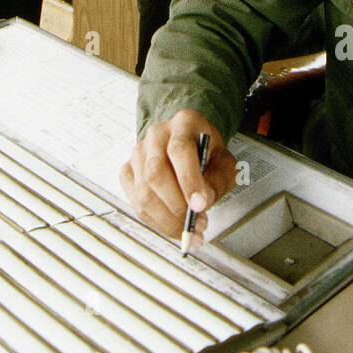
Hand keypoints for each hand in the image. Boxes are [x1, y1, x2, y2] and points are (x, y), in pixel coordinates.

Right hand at [119, 109, 235, 244]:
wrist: (189, 145)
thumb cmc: (207, 153)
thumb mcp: (224, 162)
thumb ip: (218, 180)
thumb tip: (201, 203)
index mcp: (183, 123)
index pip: (180, 150)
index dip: (189, 180)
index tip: (200, 206)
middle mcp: (156, 135)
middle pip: (156, 172)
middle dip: (177, 206)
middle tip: (197, 223)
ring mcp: (138, 152)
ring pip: (144, 192)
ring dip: (168, 219)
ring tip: (189, 229)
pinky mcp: (128, 171)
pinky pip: (136, 202)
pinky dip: (155, 221)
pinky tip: (173, 226)